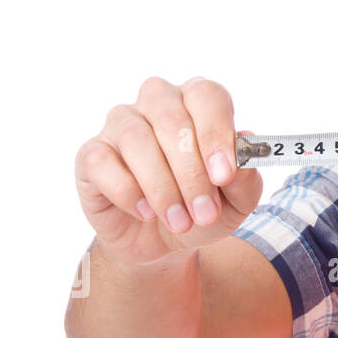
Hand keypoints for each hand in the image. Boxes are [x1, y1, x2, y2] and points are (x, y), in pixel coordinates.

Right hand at [74, 76, 263, 265]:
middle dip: (191, 172)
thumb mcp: (237, 202)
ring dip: (162, 187)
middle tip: (205, 211)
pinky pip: (102, 162)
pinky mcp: (91, 153)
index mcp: (198, 102)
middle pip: (172, 118)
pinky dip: (128, 192)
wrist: (164, 241)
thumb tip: (245, 143)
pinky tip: (146, 213)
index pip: (207, 96)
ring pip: (136, 139)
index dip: (216, 134)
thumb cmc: (204, 208)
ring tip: (180, 221)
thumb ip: (246, 176)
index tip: (224, 175)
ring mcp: (121, 125)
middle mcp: (158, 103)